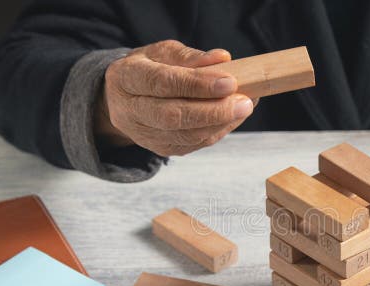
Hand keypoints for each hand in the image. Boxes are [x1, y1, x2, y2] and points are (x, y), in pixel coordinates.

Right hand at [95, 40, 254, 155]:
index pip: (163, 83)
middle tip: (244, 103)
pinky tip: (233, 118)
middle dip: (213, 111)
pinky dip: (217, 132)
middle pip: (173, 116)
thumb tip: (222, 58)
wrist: (124, 98)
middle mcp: (130, 110)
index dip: (197, 84)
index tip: (230, 82)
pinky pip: (192, 145)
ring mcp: (144, 134)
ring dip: (219, 124)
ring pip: (185, 136)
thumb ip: (190, 56)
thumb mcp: (162, 53)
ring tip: (244, 108)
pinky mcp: (160, 148)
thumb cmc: (149, 69)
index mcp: (127, 78)